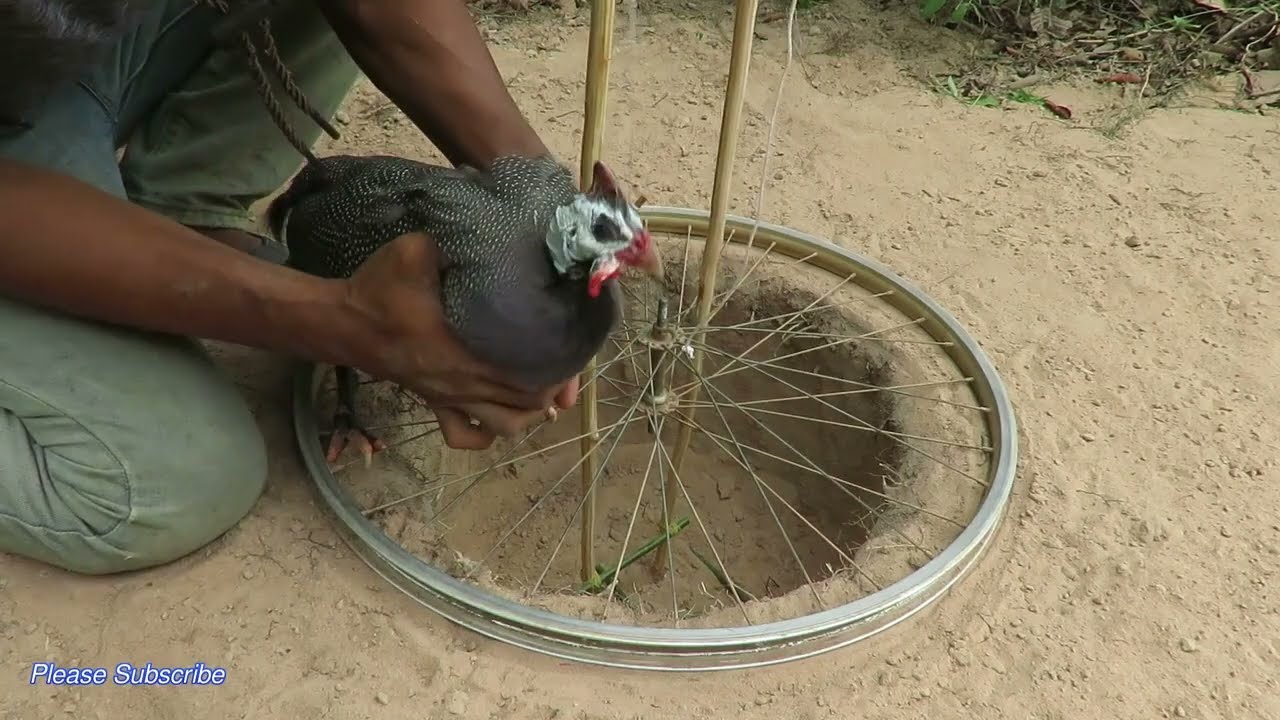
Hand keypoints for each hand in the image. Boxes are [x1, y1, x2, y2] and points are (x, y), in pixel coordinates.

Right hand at [341, 231, 573, 446]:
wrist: (343, 322)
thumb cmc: (378, 289)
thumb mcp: (413, 252)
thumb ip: (451, 241)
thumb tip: (488, 224)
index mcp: (462, 354)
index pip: (525, 378)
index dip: (556, 370)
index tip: (569, 350)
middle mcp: (462, 384)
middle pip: (525, 406)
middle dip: (552, 389)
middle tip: (565, 365)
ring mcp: (449, 398)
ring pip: (503, 426)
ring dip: (528, 413)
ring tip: (543, 391)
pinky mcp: (436, 403)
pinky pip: (465, 435)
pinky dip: (488, 432)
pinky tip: (500, 414)